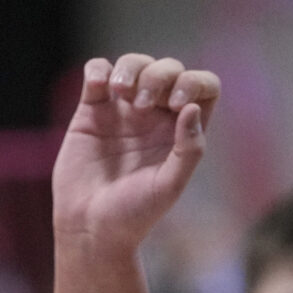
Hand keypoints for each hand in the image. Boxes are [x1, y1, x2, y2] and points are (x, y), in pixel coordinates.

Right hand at [53, 55, 220, 252]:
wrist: (89, 229)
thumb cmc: (133, 215)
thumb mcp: (169, 187)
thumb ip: (189, 150)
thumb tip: (192, 107)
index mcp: (180, 133)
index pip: (203, 88)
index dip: (194, 83)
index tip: (175, 104)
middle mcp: (155, 117)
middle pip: (168, 70)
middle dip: (158, 76)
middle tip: (140, 105)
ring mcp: (123, 111)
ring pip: (135, 64)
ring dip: (131, 68)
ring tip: (119, 92)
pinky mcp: (92, 109)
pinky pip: (97, 71)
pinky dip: (98, 70)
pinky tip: (99, 87)